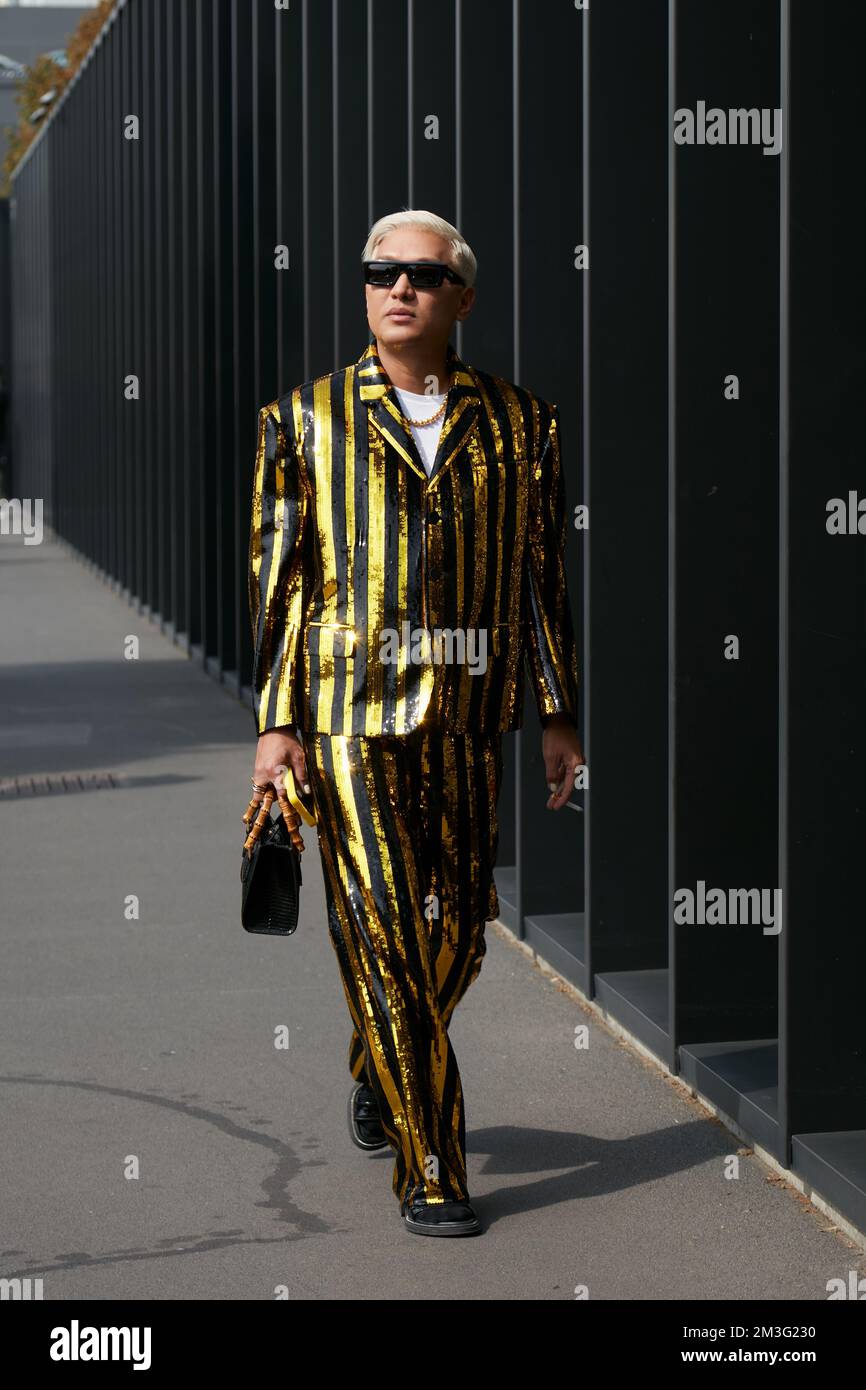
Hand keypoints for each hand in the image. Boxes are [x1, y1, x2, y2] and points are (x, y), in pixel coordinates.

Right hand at [242, 727, 310, 853]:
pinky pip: (255, 795)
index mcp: (275, 773)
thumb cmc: (288, 741)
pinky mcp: (258, 776)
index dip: (292, 812)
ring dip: (257, 820)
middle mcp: (264, 779)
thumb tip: (306, 793)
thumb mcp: (299, 757)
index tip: (298, 825)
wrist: (273, 729)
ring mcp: (259, 778)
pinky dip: (253, 806)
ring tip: (250, 840)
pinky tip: (247, 820)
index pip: (284, 798)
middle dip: (270, 825)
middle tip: (276, 842)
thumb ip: (302, 775)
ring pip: (259, 803)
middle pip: (268, 806)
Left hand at [542, 715, 585, 809]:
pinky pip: (567, 772)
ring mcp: (576, 761)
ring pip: (568, 779)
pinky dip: (560, 779)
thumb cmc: (555, 735)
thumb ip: (552, 774)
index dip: (562, 799)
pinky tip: (554, 785)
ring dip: (560, 789)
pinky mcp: (572, 758)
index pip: (569, 787)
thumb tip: (552, 787)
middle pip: (570, 785)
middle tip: (551, 805)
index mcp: (575, 764)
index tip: (555, 807)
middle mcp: (578, 763)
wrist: (559, 720)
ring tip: (551, 798)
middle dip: (560, 796)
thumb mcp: (550, 756)